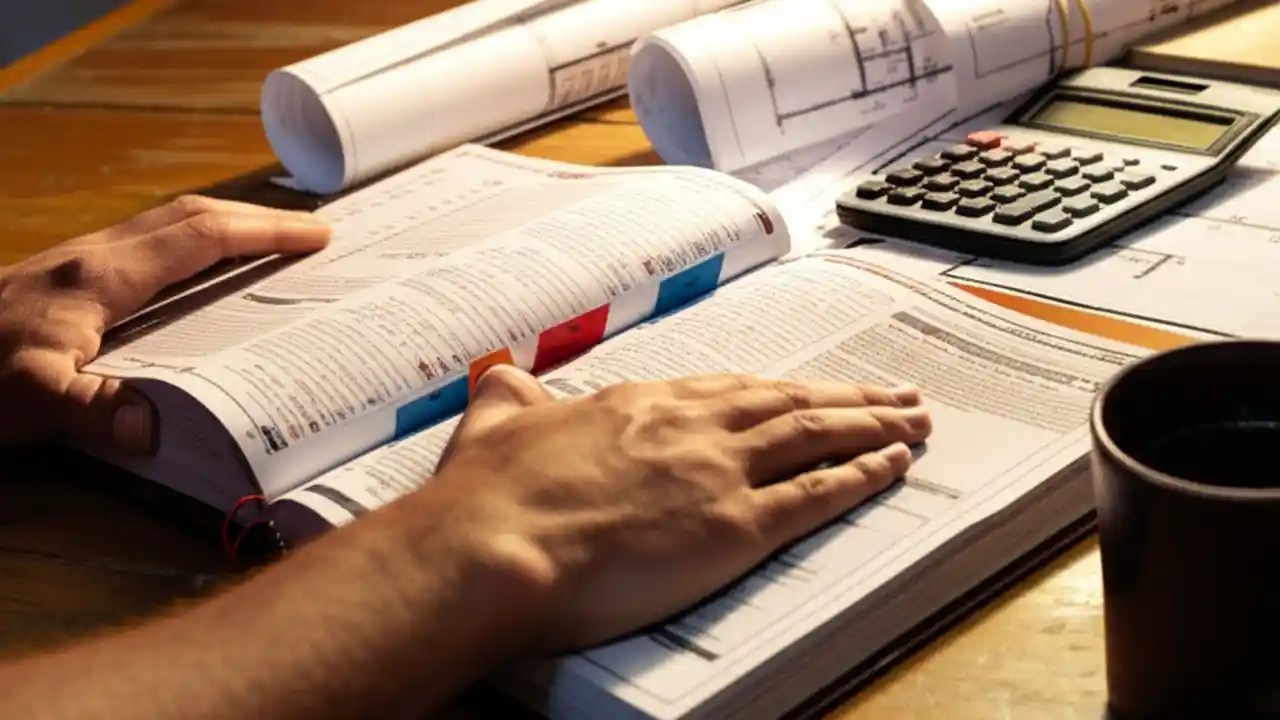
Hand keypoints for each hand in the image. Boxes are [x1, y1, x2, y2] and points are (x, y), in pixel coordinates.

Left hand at [0, 196, 329, 453]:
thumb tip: (156, 428)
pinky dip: (188, 249)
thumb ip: (95, 408)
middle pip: (190, 216)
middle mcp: (94, 256)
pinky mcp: (61, 279)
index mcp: (103, 274)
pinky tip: (191, 280)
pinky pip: (145, 246)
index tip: (317, 237)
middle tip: (308, 235)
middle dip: (255, 220)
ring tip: (263, 247)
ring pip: (165, 225)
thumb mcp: (31, 398)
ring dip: (222, 228)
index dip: (264, 234)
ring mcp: (75, 262)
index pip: (202, 237)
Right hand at [429, 366, 931, 651]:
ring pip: (814, 436)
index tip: (807, 389)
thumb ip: (510, 400)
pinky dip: (860, 476)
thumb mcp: (494, 424)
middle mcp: (690, 427)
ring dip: (871, 425)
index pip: (729, 390)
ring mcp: (718, 471)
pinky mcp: (735, 526)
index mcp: (641, 405)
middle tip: (893, 393)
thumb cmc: (491, 496)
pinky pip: (815, 495)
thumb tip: (503, 381)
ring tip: (912, 419)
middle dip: (847, 398)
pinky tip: (891, 465)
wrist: (497, 542)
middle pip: (788, 403)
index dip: (778, 389)